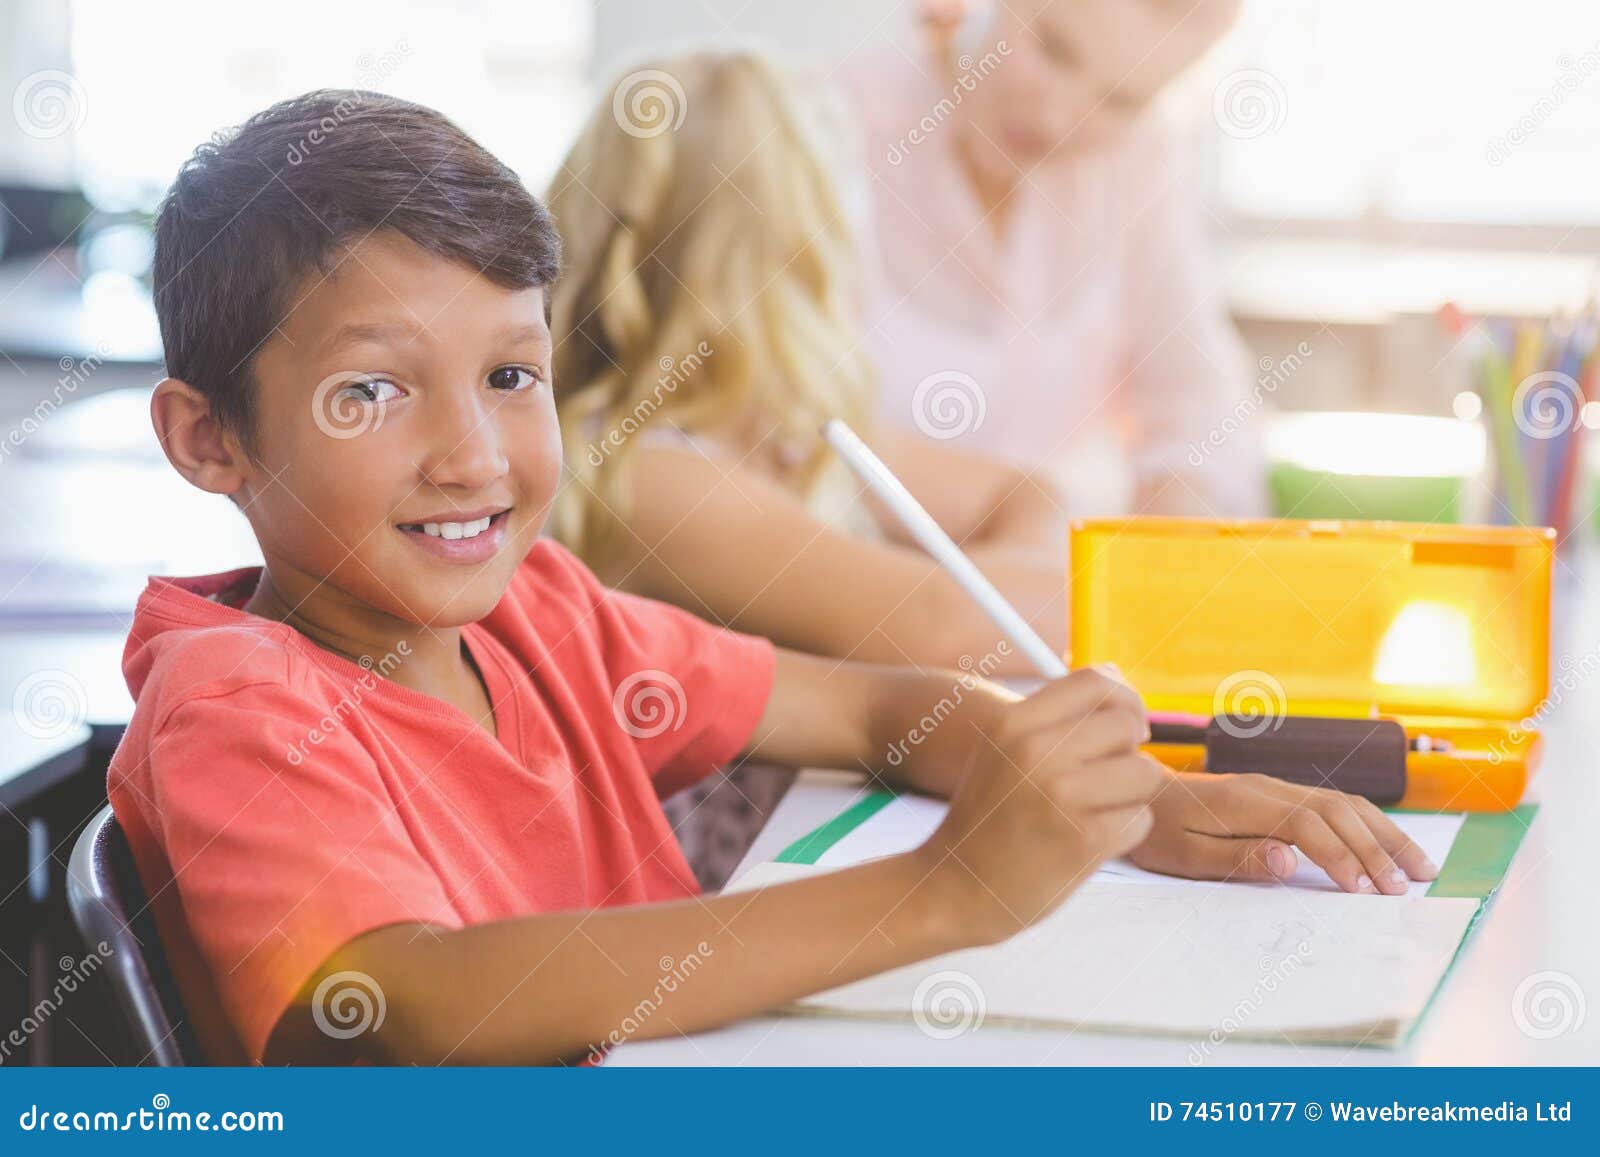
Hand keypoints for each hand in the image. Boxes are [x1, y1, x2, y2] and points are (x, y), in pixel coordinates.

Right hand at [915, 667, 1164, 943]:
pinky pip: (1140, 819)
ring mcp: (1061, 795)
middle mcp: (1036, 751)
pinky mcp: (1084, 839)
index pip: (1097, 681)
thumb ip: (1054, 716)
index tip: (1123, 726)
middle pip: (1127, 724)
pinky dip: (1124, 832)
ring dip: (1131, 794)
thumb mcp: (1002, 749)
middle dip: (1128, 751)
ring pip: (1145, 772)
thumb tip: (1118, 678)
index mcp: (1014, 722)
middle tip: (1108, 776)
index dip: (1124, 699)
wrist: (956, 885)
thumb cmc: (987, 817)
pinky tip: (1090, 841)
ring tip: (1097, 809)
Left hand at [1130, 772, 1439, 894]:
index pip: (1308, 825)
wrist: (1142, 794)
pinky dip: (1369, 825)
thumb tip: (1288, 861)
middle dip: (1377, 850)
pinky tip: (1389, 845)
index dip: (1341, 857)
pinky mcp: (1281, 793)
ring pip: (1345, 804)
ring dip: (1385, 834)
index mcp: (1246, 802)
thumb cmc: (1160, 832)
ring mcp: (1278, 787)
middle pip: (1338, 812)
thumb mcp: (1186, 855)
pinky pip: (1335, 804)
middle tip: (1406, 889)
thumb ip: (1237, 857)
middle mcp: (1269, 788)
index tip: (1365, 891)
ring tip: (1421, 867)